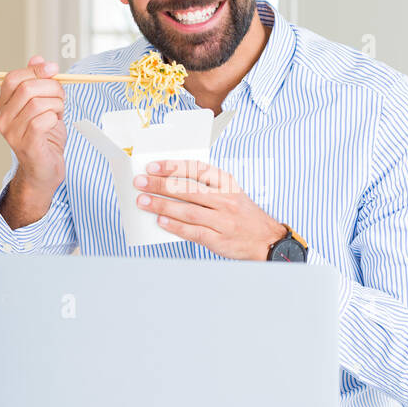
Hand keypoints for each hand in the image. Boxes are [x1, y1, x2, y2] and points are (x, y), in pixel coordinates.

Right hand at [0, 55, 66, 194]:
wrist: (45, 170)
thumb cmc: (45, 137)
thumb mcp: (44, 104)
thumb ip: (39, 82)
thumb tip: (38, 58)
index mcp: (5, 105)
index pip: (12, 78)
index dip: (34, 70)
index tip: (53, 69)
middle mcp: (3, 118)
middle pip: (27, 88)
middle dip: (52, 87)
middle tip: (61, 96)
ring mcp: (12, 132)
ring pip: (38, 103)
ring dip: (56, 104)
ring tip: (59, 112)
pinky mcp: (26, 144)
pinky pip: (43, 120)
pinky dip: (55, 118)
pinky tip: (55, 124)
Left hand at [133, 160, 286, 260]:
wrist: (267, 240)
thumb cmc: (244, 215)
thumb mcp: (232, 193)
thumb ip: (206, 187)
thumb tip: (170, 183)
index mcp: (227, 184)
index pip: (197, 169)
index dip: (173, 166)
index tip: (153, 166)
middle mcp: (225, 200)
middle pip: (188, 189)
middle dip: (160, 184)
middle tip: (140, 182)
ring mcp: (223, 221)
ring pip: (188, 210)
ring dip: (162, 205)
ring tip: (143, 201)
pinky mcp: (219, 240)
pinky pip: (193, 232)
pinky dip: (175, 226)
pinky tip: (161, 222)